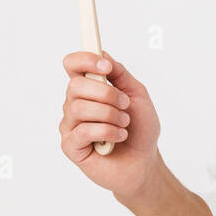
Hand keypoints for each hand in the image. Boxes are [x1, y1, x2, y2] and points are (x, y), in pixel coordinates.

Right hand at [59, 50, 161, 198]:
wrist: (145, 162)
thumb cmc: (140, 130)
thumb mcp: (137, 95)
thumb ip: (120, 74)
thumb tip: (103, 54)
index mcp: (89, 89)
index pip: (72, 65)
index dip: (84, 60)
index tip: (105, 66)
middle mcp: (75, 104)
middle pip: (75, 85)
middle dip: (107, 94)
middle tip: (125, 106)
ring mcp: (71, 125)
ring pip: (79, 108)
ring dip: (110, 115)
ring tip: (124, 125)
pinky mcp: (71, 146)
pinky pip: (83, 131)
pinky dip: (107, 132)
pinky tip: (118, 138)